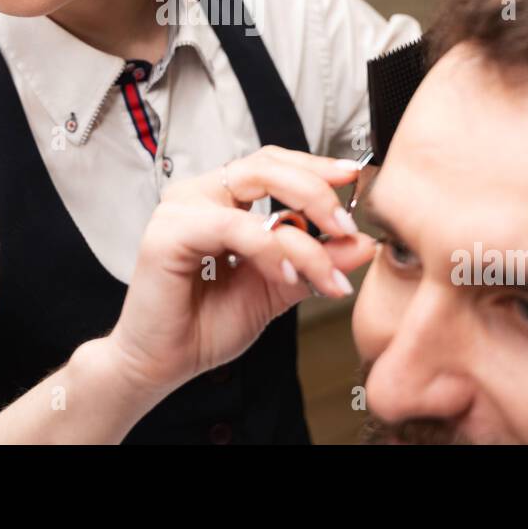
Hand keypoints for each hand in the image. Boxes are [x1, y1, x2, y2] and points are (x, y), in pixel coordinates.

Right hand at [105, 145, 377, 393]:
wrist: (163, 365)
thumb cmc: (207, 325)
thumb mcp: (277, 287)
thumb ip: (316, 261)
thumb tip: (364, 243)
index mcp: (220, 198)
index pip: (274, 164)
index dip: (315, 167)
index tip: (354, 179)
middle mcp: (198, 193)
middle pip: (266, 164)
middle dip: (316, 191)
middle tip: (347, 226)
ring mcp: (180, 208)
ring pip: (256, 193)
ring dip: (302, 231)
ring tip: (327, 267)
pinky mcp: (168, 232)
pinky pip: (234, 228)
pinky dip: (268, 249)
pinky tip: (287, 274)